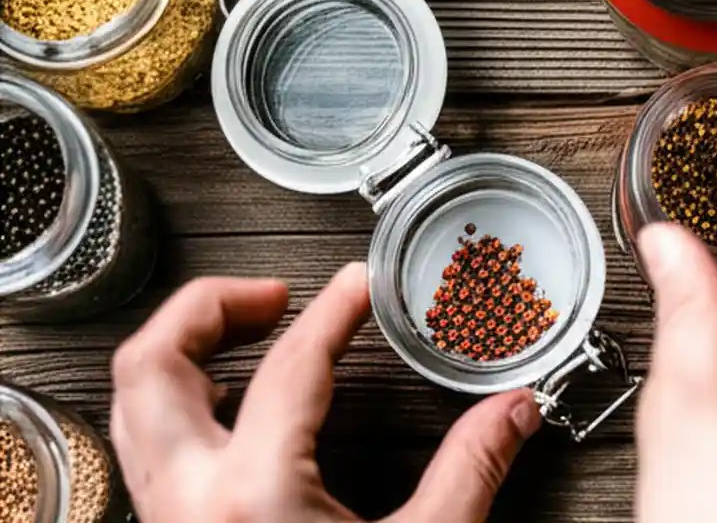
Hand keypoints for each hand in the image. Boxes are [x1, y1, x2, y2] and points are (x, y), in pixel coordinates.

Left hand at [110, 263, 541, 522]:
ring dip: (181, 353)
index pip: (290, 366)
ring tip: (244, 336)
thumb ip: (470, 471)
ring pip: (132, 406)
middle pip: (154, 366)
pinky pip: (147, 449)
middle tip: (273, 296)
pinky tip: (231, 413)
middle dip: (207, 308)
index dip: (334, 310)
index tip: (361, 286)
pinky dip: (178, 405)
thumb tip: (512, 412)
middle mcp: (189, 502)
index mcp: (253, 495)